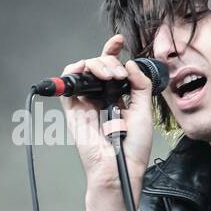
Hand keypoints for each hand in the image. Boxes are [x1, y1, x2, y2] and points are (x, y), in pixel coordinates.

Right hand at [60, 34, 154, 210]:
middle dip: (108, 61)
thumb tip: (129, 64)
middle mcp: (99, 98)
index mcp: (116, 97)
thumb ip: (139, 86)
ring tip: (110, 76)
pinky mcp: (73, 111)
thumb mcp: (144, 111)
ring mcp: (85, 104)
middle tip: (119, 74)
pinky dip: (74, 72)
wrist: (120, 168)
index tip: (119, 41)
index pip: (111, 69)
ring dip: (96, 65)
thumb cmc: (132, 148)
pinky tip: (88, 72)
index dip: (112, 53)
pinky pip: (67, 86)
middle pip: (97, 66)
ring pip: (83, 71)